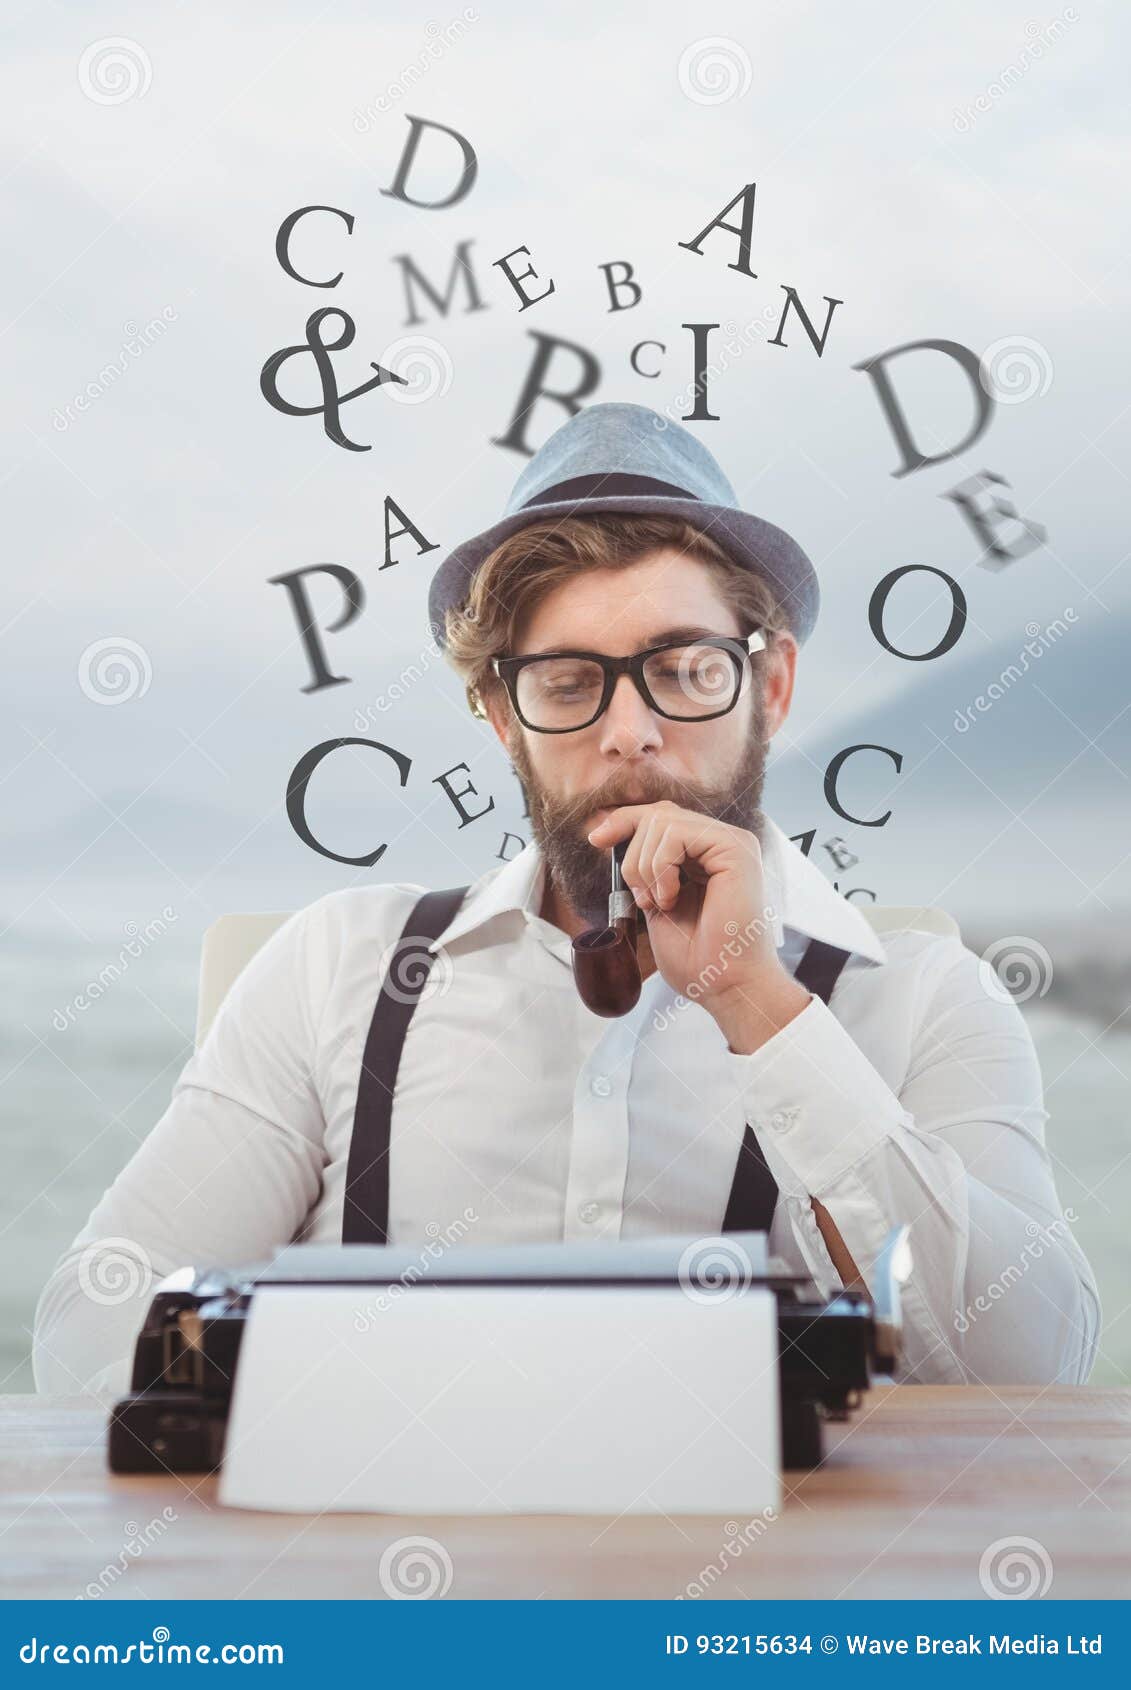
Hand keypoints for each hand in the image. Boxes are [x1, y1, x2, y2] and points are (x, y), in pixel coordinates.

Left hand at [586, 800, 808, 1046]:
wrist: (722, 983)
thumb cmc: (696, 956)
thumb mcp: (657, 901)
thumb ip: (647, 868)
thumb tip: (609, 835)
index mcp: (705, 854)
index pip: (659, 816)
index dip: (622, 821)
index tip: (595, 839)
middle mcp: (721, 842)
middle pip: (657, 814)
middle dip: (634, 858)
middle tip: (644, 900)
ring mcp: (731, 842)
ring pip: (662, 821)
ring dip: (646, 867)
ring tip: (660, 903)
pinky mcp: (736, 848)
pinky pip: (677, 833)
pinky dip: (662, 867)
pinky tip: (672, 898)